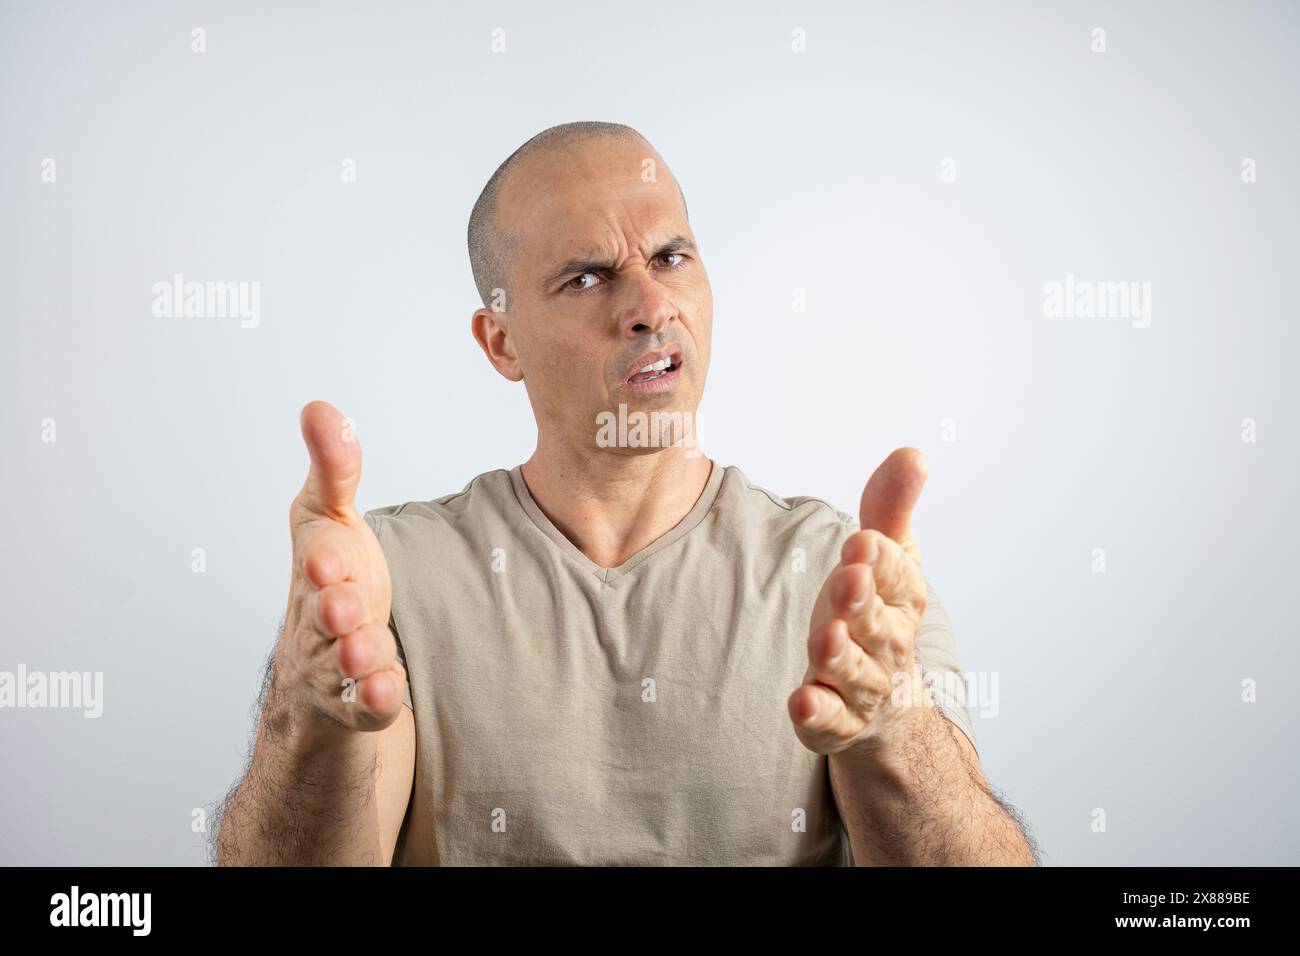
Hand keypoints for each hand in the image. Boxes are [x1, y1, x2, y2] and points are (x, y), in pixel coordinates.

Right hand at [274, 401, 403, 732]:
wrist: (324, 656)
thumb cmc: (332, 577)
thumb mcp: (329, 519)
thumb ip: (333, 468)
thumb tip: (319, 406)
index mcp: (316, 568)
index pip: (314, 562)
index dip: (321, 561)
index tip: (326, 556)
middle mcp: (319, 618)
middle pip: (321, 617)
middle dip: (331, 610)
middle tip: (346, 605)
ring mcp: (335, 663)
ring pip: (340, 664)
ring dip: (354, 657)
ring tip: (368, 649)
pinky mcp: (358, 700)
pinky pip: (365, 705)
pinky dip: (375, 699)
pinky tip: (391, 691)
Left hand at [788, 448, 929, 754]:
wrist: (886, 705)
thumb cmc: (877, 615)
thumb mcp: (886, 559)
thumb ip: (890, 509)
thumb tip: (913, 453)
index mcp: (901, 599)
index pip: (898, 577)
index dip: (882, 562)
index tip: (861, 542)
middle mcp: (887, 644)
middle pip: (877, 623)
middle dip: (862, 601)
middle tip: (847, 578)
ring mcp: (862, 686)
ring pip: (855, 673)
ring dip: (840, 656)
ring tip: (825, 639)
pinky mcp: (836, 721)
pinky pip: (829, 721)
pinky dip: (818, 712)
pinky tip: (802, 701)